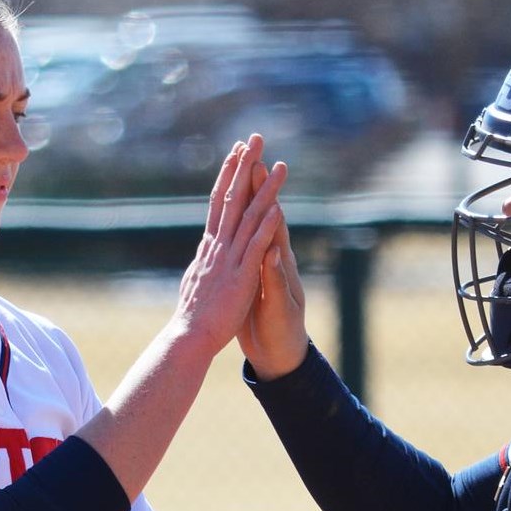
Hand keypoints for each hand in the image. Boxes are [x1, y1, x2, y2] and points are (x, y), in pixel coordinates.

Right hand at [170, 135, 286, 352]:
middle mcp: (218, 246)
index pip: (219, 203)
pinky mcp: (241, 277)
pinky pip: (255, 247)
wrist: (189, 339)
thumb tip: (202, 247)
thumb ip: (203, 261)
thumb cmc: (194, 316)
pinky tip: (276, 207)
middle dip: (243, 167)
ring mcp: (229, 260)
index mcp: (210, 247)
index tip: (235, 152)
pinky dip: (265, 225)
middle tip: (253, 138)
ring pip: (248, 217)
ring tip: (279, 165)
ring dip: (264, 190)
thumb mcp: (197, 280)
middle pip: (231, 198)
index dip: (228, 175)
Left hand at [237, 157, 309, 380]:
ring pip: (277, 246)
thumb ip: (243, 256)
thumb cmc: (258, 316)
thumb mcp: (245, 280)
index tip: (240, 160)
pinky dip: (275, 266)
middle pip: (266, 220)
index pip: (252, 214)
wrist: (278, 350)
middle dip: (262, 190)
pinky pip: (278, 282)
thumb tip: (228, 235)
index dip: (246, 188)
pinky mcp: (282, 303)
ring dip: (274, 221)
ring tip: (272, 196)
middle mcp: (273, 262)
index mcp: (259, 255)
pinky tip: (274, 250)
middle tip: (258, 160)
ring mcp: (280, 280)